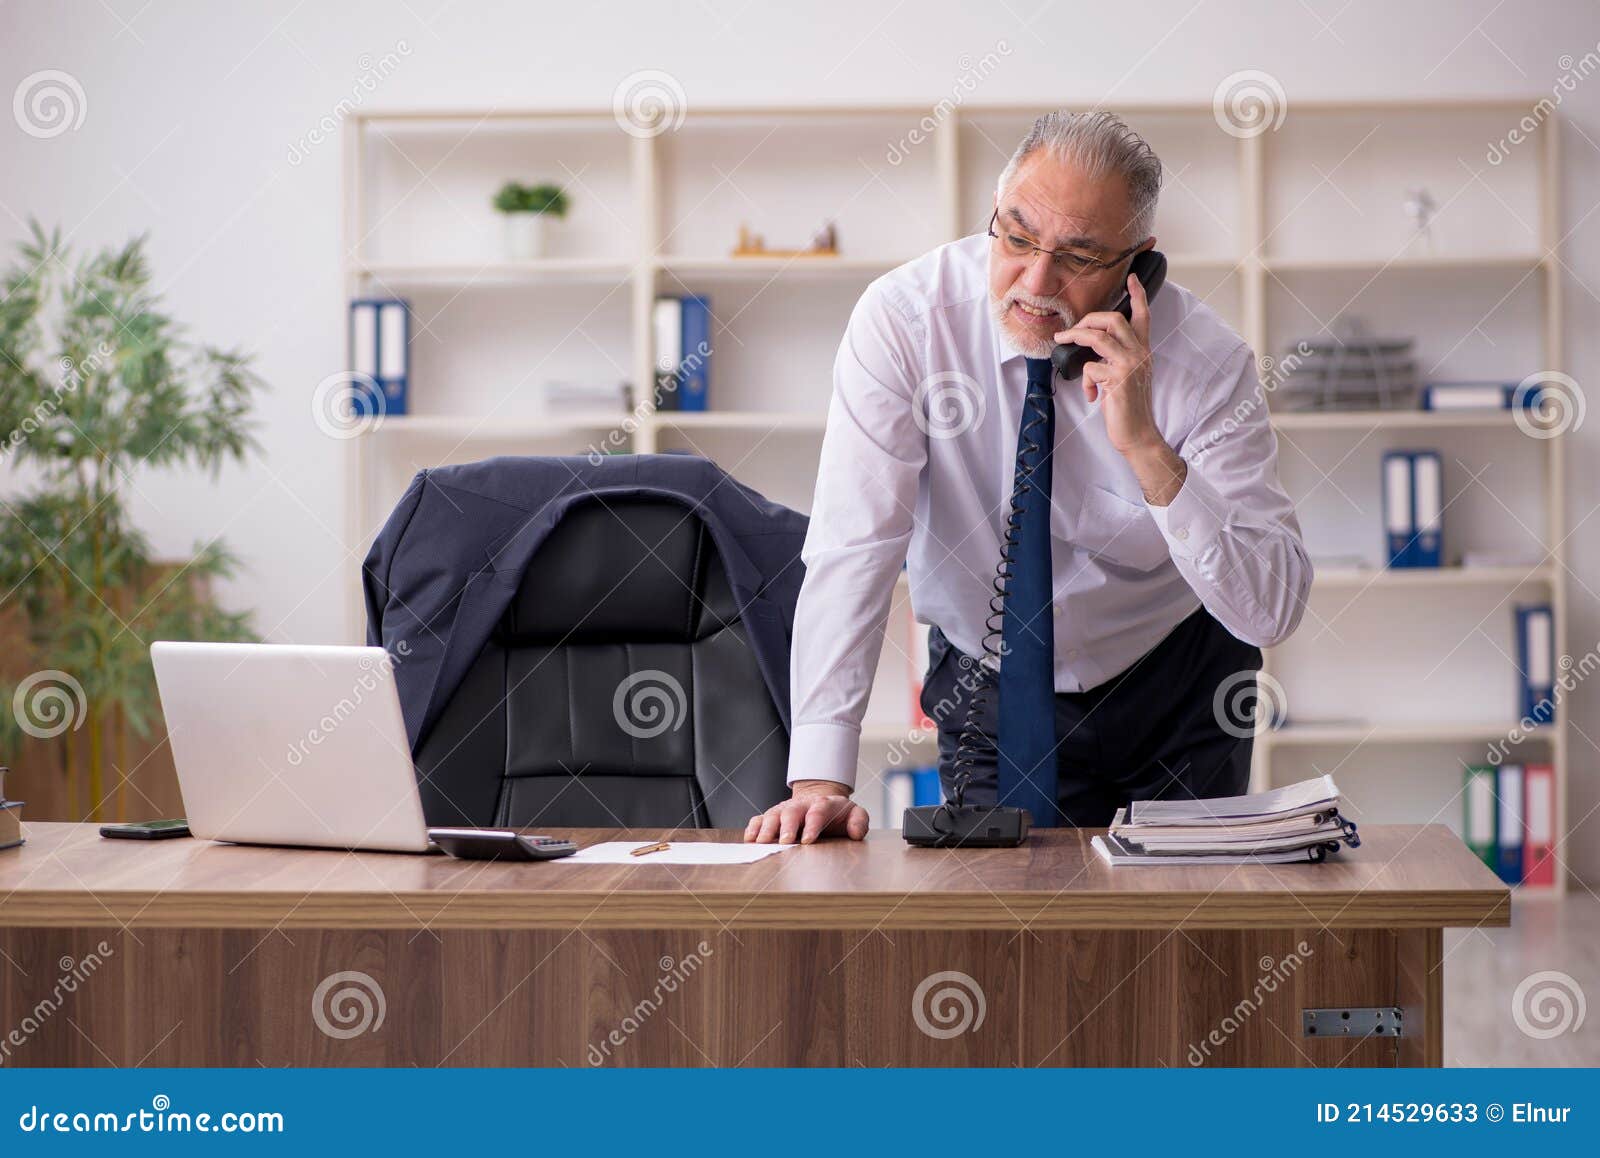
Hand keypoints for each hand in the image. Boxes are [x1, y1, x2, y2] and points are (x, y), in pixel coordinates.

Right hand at [744, 779, 869, 843]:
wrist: (820, 802)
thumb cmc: (837, 814)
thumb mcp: (854, 814)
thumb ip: (859, 821)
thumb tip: (855, 833)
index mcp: (823, 804)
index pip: (818, 811)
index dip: (812, 824)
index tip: (808, 840)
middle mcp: (801, 805)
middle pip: (792, 811)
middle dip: (786, 826)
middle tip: (784, 841)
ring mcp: (785, 810)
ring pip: (773, 814)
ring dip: (767, 828)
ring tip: (762, 842)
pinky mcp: (773, 816)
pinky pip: (760, 819)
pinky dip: (753, 828)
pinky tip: (750, 840)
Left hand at [1054, 272, 1160, 456]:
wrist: (1137, 434)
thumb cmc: (1127, 407)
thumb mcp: (1125, 376)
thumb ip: (1116, 359)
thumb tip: (1091, 349)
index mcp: (1143, 351)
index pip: (1143, 316)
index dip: (1138, 294)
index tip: (1130, 278)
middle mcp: (1139, 353)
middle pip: (1113, 319)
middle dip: (1087, 319)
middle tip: (1071, 330)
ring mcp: (1130, 365)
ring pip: (1098, 337)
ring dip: (1075, 337)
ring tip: (1063, 341)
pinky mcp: (1119, 380)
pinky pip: (1090, 368)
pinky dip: (1084, 381)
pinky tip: (1090, 395)